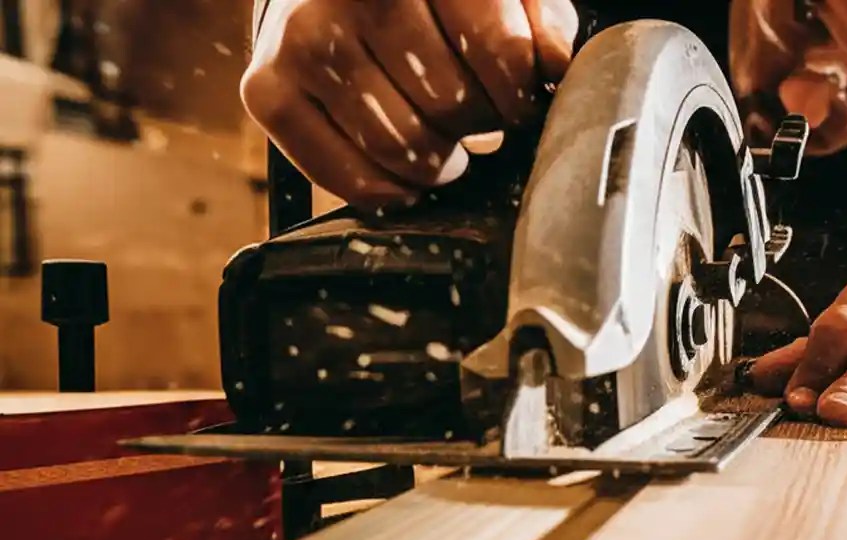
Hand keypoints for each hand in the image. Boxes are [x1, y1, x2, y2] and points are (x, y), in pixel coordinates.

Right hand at [241, 0, 577, 206]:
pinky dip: (385, 190)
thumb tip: (556, 68)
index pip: (497, 50)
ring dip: (438, 164)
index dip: (522, 95)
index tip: (521, 103)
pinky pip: (343, 175)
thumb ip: (536, 17)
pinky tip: (403, 173)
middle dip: (478, 127)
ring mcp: (304, 41)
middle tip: (477, 121)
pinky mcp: (265, 89)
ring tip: (443, 144)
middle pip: (450, 104)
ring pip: (402, 148)